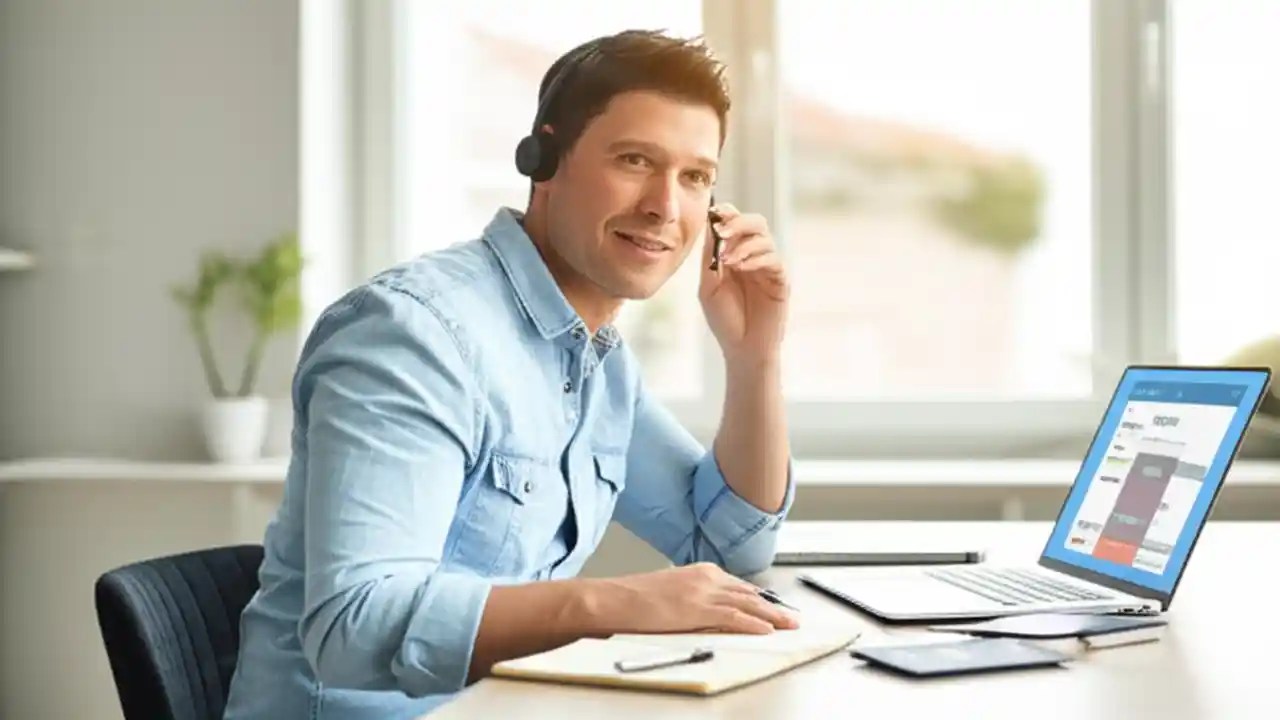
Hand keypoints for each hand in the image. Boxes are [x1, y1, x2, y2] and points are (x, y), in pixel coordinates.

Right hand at [590, 562, 799, 635]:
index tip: (774, 605)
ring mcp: (703, 593)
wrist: (614, 599)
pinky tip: (767, 630)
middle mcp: (706, 578)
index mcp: (699, 571)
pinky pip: (734, 617)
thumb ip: (693, 597)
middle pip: (749, 593)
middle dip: (773, 606)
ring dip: (772, 616)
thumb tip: (707, 612)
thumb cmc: (634, 598)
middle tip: (791, 616)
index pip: (738, 585)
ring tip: (789, 624)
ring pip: (748, 604)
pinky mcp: (698, 610)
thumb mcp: (670, 592)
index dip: (760, 598)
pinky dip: (754, 624)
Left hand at [699, 202, 789, 368]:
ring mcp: (768, 266)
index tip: (712, 215)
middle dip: (737, 222)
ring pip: (764, 238)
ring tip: (728, 260)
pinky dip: (756, 258)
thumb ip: (709, 259)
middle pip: (754, 222)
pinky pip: (773, 259)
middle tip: (721, 232)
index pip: (733, 223)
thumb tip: (709, 228)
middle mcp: (753, 255)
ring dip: (744, 244)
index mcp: (733, 253)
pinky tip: (742, 267)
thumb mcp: (708, 287)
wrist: (742, 348)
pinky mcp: (780, 279)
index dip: (725, 214)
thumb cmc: (725, 320)